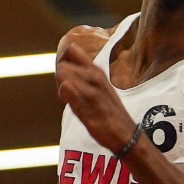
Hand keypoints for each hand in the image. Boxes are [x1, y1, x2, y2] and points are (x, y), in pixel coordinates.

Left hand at [55, 39, 136, 153]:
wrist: (125, 133)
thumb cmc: (109, 111)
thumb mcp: (98, 86)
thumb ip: (83, 76)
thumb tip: (64, 69)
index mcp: (96, 70)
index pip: (71, 50)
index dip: (63, 61)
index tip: (67, 77)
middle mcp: (94, 76)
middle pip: (62, 64)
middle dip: (59, 77)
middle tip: (68, 92)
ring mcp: (91, 90)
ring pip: (62, 74)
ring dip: (61, 88)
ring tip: (71, 100)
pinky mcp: (86, 107)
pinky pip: (66, 89)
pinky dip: (64, 96)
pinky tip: (72, 106)